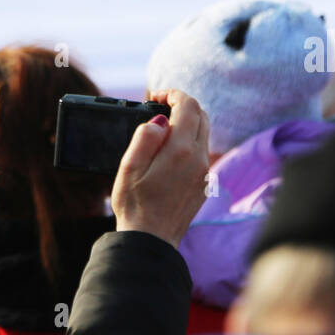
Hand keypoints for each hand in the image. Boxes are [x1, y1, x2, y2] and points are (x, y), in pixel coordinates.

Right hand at [112, 89, 209, 247]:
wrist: (151, 241)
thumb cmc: (135, 204)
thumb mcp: (129, 166)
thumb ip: (146, 136)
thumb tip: (161, 119)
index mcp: (181, 150)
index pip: (188, 105)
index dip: (173, 93)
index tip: (155, 95)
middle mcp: (200, 159)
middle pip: (202, 115)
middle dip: (182, 104)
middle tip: (159, 106)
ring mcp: (205, 172)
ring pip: (205, 132)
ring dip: (188, 121)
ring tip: (163, 126)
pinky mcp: (204, 184)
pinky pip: (203, 151)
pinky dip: (190, 139)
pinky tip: (170, 149)